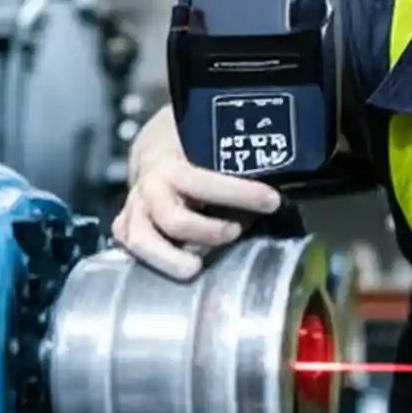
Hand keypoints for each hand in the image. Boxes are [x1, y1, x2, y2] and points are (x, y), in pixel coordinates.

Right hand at [112, 156, 282, 279]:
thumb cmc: (191, 150)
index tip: (272, 201)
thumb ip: (238, 160)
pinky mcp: (125, 227)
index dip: (239, 193)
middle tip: (235, 233)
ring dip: (171, 258)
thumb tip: (286, 172)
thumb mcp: (211, 145)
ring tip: (196, 266)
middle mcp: (151, 188)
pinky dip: (151, 260)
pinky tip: (174, 267)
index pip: (204, 182)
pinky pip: (130, 247)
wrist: (153, 149)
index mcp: (172, 164)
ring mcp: (134, 210)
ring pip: (143, 241)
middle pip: (174, 220)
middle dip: (208, 232)